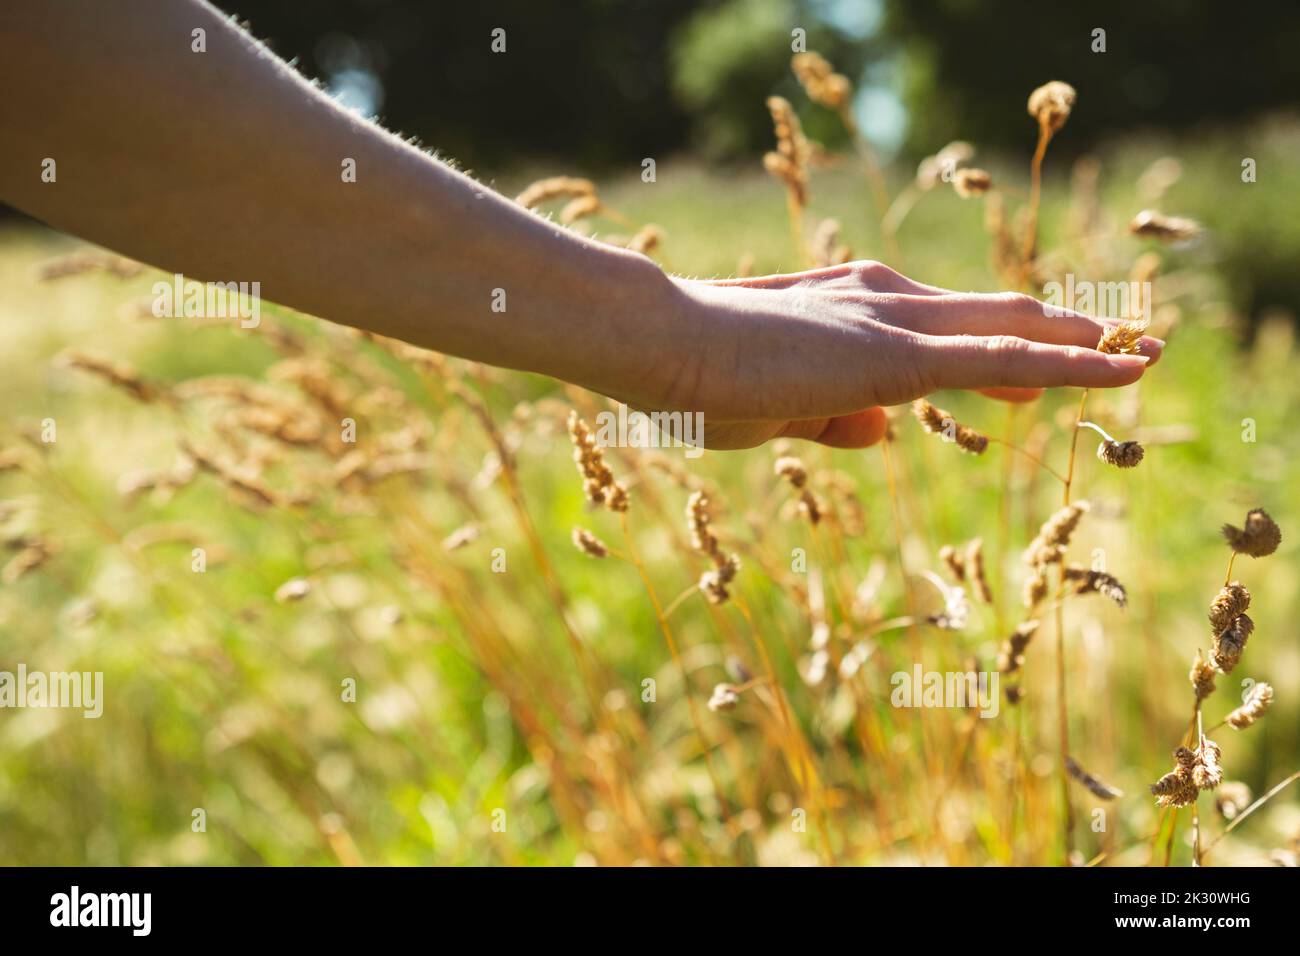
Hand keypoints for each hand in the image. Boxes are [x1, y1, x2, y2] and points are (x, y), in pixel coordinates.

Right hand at [638, 261, 1162, 449]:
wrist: (659, 341)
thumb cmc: (696, 378)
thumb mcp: (774, 410)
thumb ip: (831, 418)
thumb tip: (883, 433)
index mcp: (848, 309)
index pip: (942, 326)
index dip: (996, 344)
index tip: (1038, 365)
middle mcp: (882, 299)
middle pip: (992, 314)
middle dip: (1055, 335)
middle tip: (1113, 350)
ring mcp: (894, 322)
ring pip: (1012, 327)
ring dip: (1080, 344)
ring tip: (1143, 355)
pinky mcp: (898, 356)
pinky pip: (1003, 356)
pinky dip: (1072, 364)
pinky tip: (1125, 369)